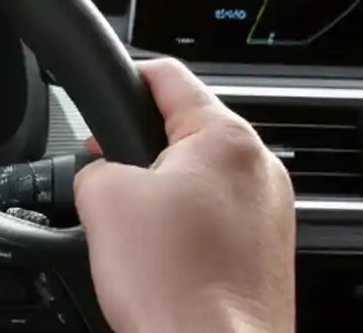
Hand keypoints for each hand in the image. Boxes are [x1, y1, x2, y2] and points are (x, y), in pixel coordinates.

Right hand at [75, 59, 294, 332]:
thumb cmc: (173, 284)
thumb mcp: (101, 197)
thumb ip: (94, 162)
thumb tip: (103, 172)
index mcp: (225, 138)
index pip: (166, 77)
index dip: (121, 78)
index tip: (98, 94)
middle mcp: (259, 168)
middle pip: (182, 130)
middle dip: (136, 150)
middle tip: (104, 178)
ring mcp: (268, 212)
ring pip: (196, 177)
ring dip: (158, 193)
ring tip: (131, 229)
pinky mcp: (264, 250)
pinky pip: (212, 217)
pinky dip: (180, 227)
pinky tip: (156, 256)